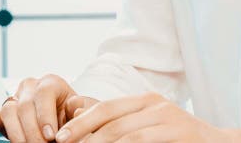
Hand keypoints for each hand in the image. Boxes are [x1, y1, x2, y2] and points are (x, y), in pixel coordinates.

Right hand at [0, 74, 98, 141]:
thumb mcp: (84, 112)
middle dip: (32, 130)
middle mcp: (31, 87)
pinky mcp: (5, 113)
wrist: (67, 125)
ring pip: (9, 110)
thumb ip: (80, 110)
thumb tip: (75, 108)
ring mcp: (17, 99)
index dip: (46, 115)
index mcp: (51, 82)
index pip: (44, 93)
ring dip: (16, 132)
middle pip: (25, 105)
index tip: (51, 136)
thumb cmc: (76, 118)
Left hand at [53, 92, 233, 142]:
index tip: (61, 137)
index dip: (81, 122)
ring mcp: (169, 117)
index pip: (106, 108)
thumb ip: (125, 128)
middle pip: (111, 119)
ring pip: (126, 133)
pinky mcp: (180, 131)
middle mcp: (155, 104)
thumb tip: (85, 130)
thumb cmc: (179, 141)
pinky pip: (144, 141)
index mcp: (145, 101)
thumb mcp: (149, 130)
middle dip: (84, 135)